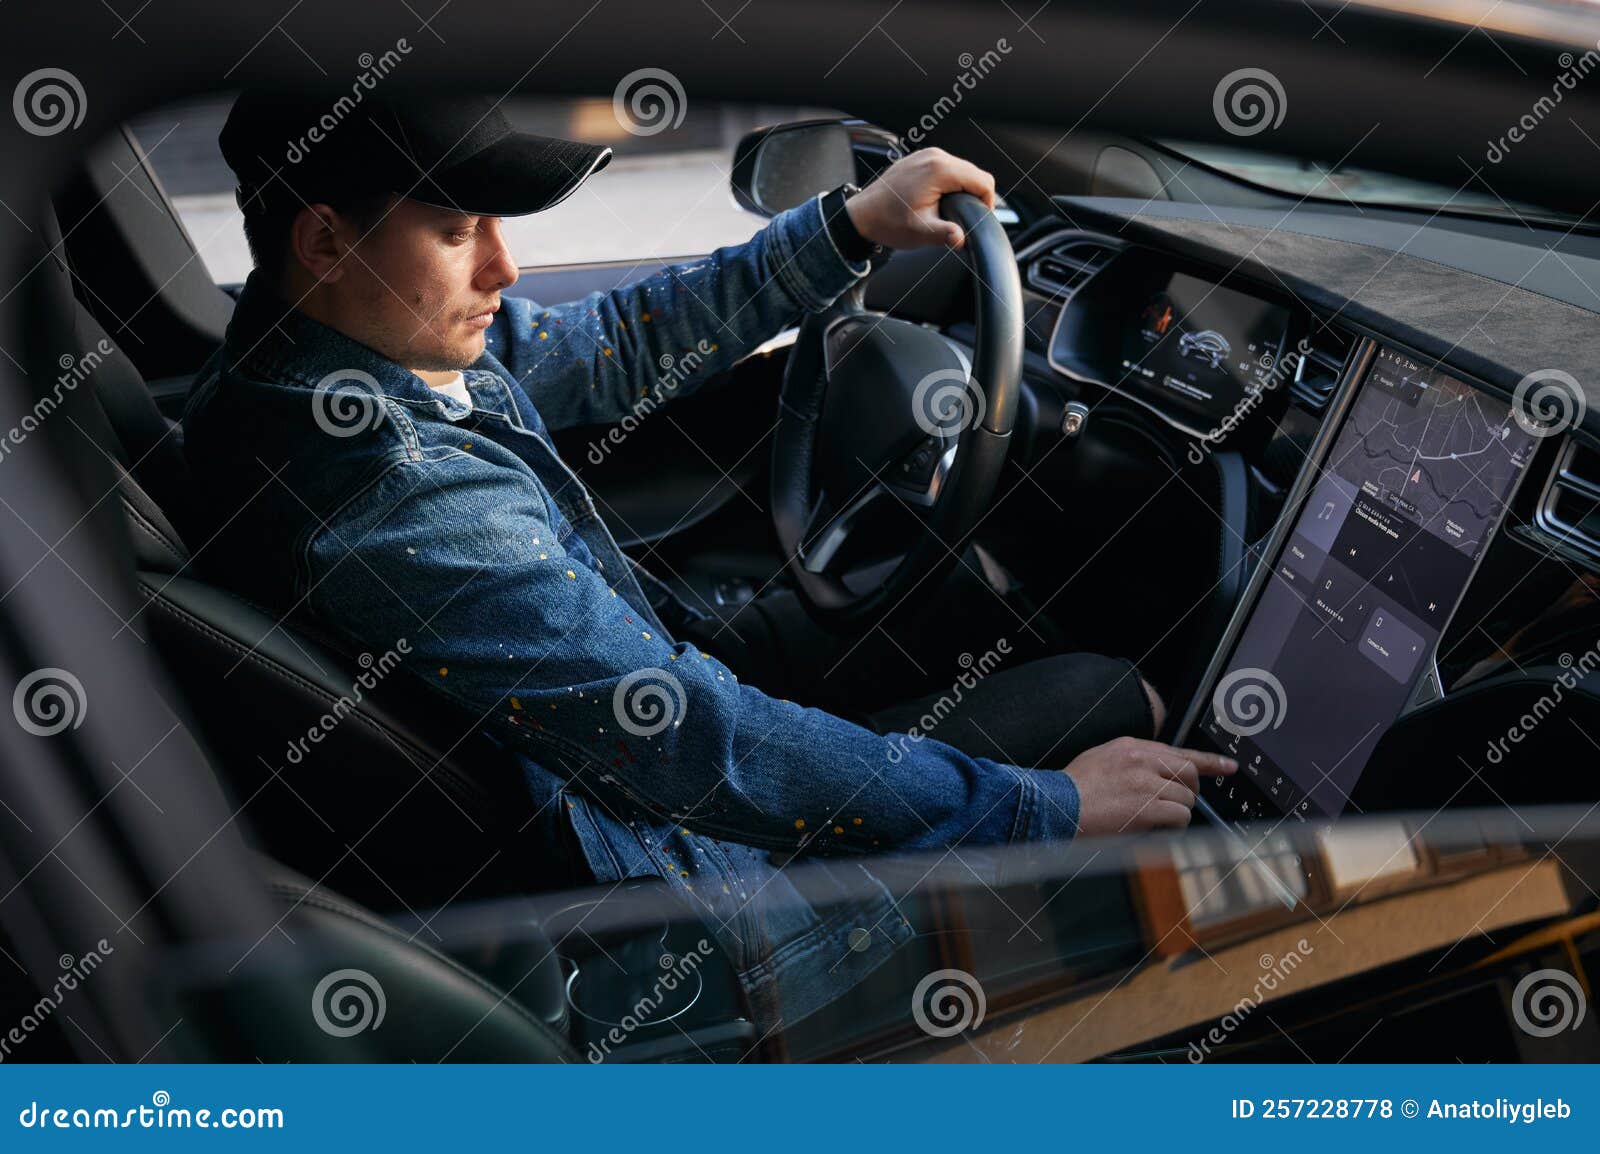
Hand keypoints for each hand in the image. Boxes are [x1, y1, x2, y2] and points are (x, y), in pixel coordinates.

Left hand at [844, 148, 997, 251]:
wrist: (862, 215)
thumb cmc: (887, 222)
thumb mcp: (920, 232)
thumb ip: (944, 235)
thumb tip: (961, 240)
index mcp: (939, 169)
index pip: (983, 181)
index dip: (988, 203)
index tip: (978, 220)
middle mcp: (935, 156)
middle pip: (975, 174)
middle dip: (976, 197)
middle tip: (965, 219)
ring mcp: (927, 154)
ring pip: (963, 170)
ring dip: (964, 190)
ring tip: (951, 212)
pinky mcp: (922, 158)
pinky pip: (949, 168)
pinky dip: (952, 183)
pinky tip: (940, 201)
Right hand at [1063, 737, 1236, 835]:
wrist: (1055, 806)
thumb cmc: (1072, 790)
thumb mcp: (1100, 759)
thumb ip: (1130, 760)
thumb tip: (1155, 771)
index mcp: (1131, 746)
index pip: (1179, 750)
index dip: (1208, 760)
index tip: (1228, 766)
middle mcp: (1143, 760)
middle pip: (1190, 772)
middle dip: (1190, 790)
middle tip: (1177, 804)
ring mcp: (1146, 782)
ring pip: (1187, 797)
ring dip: (1176, 812)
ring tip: (1154, 819)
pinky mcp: (1148, 806)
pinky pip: (1180, 815)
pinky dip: (1174, 825)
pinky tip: (1157, 827)